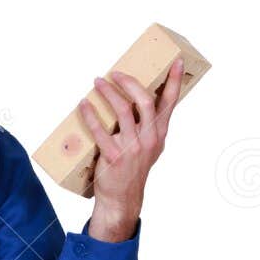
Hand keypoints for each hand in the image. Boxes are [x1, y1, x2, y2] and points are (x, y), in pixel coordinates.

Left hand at [78, 58, 184, 239]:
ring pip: (122, 110)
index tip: (176, 60)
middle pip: (145, 100)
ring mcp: (132, 148)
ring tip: (98, 83)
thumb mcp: (149, 148)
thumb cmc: (133, 170)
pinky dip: (90, 114)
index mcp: (159, 134)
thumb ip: (149, 126)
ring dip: (108, 92)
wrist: (122, 199)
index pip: (170, 102)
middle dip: (130, 82)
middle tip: (115, 73)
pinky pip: (100, 130)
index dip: (174, 80)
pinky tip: (83, 105)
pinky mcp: (113, 157)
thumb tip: (138, 99)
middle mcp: (149, 139)